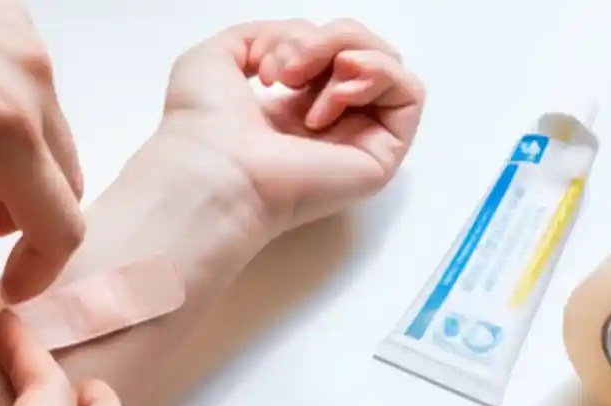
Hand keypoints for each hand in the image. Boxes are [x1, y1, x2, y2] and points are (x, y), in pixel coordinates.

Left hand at [0, 0, 85, 336]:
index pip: (60, 224)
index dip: (38, 270)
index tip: (3, 285)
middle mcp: (28, 77)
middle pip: (62, 182)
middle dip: (9, 216)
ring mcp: (22, 38)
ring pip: (45, 136)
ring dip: (0, 167)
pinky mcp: (6, 14)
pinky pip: (27, 90)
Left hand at [161, 18, 424, 238]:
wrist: (212, 166)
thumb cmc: (202, 124)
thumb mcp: (221, 54)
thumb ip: (267, 35)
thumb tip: (302, 42)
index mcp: (292, 106)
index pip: (330, 52)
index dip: (306, 39)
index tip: (265, 62)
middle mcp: (329, 125)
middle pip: (362, 53)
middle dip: (328, 41)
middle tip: (287, 69)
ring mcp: (357, 141)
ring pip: (387, 67)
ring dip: (349, 51)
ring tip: (306, 79)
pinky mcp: (380, 156)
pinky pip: (408, 94)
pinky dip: (378, 73)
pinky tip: (340, 88)